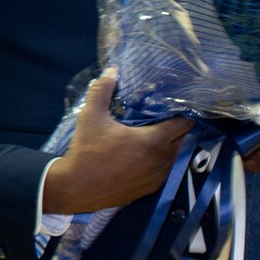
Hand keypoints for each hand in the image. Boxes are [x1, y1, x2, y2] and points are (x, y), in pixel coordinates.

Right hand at [41, 73, 193, 214]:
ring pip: (175, 157)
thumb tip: (111, 71)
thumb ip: (102, 91)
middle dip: (177, 129)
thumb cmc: (86, 151)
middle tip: (163, 119)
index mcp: (153, 140)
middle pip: (183, 140)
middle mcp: (162, 160)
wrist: (76, 188)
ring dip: (170, 146)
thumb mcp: (90, 116)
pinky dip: (160, 162)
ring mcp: (157, 177)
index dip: (181, 113)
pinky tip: (145, 156)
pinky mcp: (149, 189)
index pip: (183, 124)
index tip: (173, 106)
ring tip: (155, 136)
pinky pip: (164, 171)